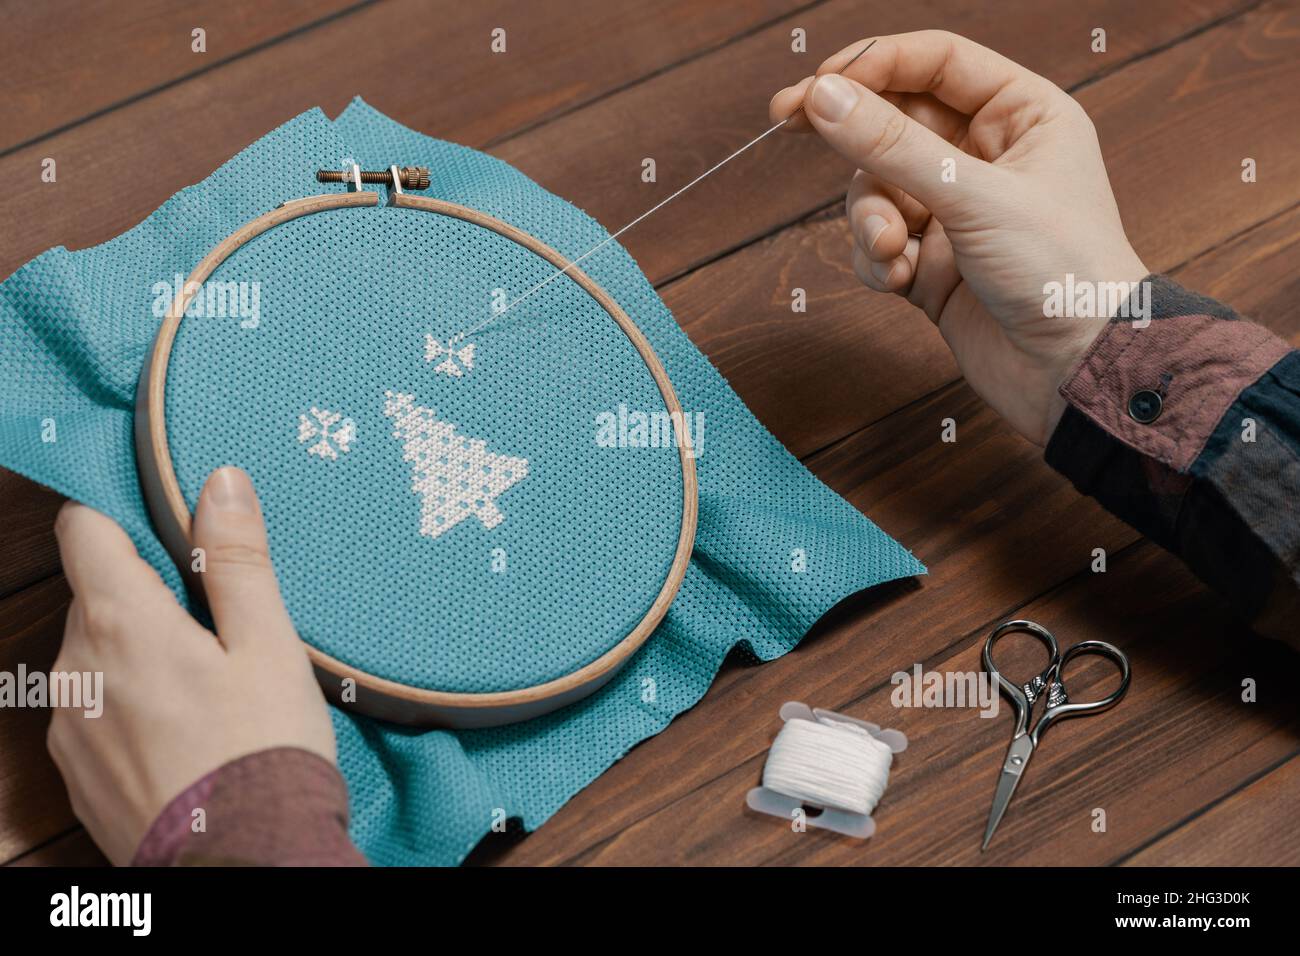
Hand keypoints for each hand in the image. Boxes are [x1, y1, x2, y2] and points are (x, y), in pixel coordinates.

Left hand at [49, 467, 335, 864]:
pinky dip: (129, 703)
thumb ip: (235, 559)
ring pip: (94, 654)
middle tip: (217, 623)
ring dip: (138, 652)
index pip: (85, 529)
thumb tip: (218, 480)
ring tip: (209, 686)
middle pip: (96, 595)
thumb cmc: (261, 749)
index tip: (166, 522)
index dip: (121, 513)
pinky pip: (92, 709)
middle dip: (148, 594)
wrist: (242, 863)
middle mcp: (73, 668)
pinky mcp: (74, 771)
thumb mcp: (267, 643)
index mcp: (119, 623)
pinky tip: (185, 730)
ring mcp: (66, 725)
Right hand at [770, 31, 1147, 444]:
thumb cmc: (1064, 273)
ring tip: (889, 248)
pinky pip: (879, 243)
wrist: (1077, 373)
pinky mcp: (932, 265)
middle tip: (792, 119)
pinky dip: (878, 260)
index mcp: (1023, 115)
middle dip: (858, 143)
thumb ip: (893, 146)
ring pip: (878, 187)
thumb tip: (824, 97)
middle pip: (895, 122)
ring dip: (870, 216)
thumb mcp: (975, 197)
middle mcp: (988, 157)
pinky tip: (900, 281)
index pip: (935, 62)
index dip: (874, 62)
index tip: (817, 81)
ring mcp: (957, 213)